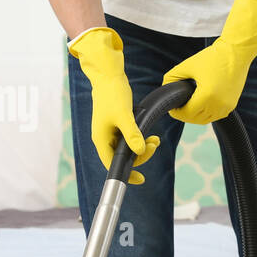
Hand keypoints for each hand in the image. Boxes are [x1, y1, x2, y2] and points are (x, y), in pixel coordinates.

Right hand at [67, 26, 159, 184]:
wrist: (108, 77)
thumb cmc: (112, 95)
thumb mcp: (124, 115)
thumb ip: (132, 134)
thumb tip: (140, 150)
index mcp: (101, 139)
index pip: (112, 165)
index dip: (126, 174)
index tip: (141, 179)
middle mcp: (105, 139)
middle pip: (123, 158)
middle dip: (141, 155)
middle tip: (154, 145)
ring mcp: (111, 133)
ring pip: (128, 149)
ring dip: (143, 147)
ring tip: (156, 140)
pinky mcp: (118, 126)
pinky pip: (130, 139)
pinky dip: (141, 139)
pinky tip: (151, 136)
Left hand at [162, 0, 256, 124]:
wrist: (236, 53)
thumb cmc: (213, 57)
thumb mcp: (188, 65)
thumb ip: (172, 77)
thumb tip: (165, 88)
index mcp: (207, 95)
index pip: (187, 113)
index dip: (176, 113)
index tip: (172, 108)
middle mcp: (218, 104)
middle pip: (196, 119)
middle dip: (185, 115)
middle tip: (177, 108)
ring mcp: (227, 106)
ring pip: (206, 120)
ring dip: (196, 116)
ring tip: (188, 107)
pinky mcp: (232, 105)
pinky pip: (216, 116)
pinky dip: (207, 114)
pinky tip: (200, 106)